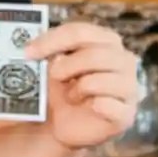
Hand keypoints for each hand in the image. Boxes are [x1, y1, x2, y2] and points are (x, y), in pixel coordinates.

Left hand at [25, 22, 138, 149]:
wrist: (62, 124)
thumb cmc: (60, 88)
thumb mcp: (52, 65)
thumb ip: (50, 52)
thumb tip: (34, 49)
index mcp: (106, 40)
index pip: (80, 32)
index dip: (52, 40)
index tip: (28, 52)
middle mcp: (124, 60)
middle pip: (93, 55)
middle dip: (66, 66)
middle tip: (52, 75)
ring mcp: (129, 87)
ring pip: (98, 80)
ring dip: (76, 88)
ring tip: (71, 95)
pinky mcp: (126, 114)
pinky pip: (105, 105)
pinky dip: (89, 106)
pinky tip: (87, 107)